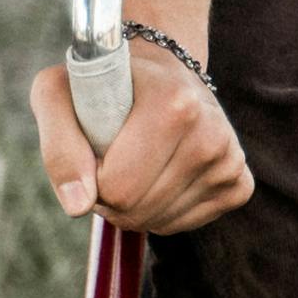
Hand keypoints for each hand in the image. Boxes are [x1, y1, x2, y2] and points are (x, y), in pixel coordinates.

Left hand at [28, 44, 251, 236]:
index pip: (118, 187)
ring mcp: (230, 161)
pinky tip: (160, 174)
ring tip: (136, 162)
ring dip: (133, 204)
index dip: (92, 177)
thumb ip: (59, 145)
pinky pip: (181, 225)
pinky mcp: (239, 184)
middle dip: (110, 195)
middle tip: (111, 158)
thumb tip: (79, 205)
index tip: (96, 149)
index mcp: (175, 104)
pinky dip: (160, 210)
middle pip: (136, 210)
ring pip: (157, 222)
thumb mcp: (58, 94)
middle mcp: (211, 134)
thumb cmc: (102, 85)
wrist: (160, 72)